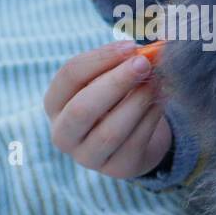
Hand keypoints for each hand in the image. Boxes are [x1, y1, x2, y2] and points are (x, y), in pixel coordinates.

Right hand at [44, 40, 173, 179]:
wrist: (134, 135)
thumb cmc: (116, 97)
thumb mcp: (109, 77)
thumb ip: (119, 60)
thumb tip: (146, 46)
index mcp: (54, 103)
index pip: (69, 75)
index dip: (101, 58)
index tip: (131, 46)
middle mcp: (63, 134)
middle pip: (83, 108)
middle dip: (116, 82)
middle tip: (144, 63)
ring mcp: (88, 157)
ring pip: (110, 130)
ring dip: (137, 101)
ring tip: (157, 81)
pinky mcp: (117, 168)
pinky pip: (134, 142)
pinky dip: (150, 118)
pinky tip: (161, 100)